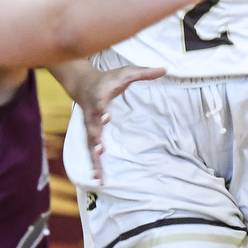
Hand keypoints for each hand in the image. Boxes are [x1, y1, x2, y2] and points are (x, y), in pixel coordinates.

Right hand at [67, 63, 164, 181]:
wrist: (83, 84)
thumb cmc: (108, 79)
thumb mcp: (126, 72)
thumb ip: (144, 72)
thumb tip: (164, 69)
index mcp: (100, 97)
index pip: (100, 104)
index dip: (102, 110)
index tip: (107, 118)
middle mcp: (92, 114)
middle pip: (93, 128)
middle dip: (95, 139)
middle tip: (100, 150)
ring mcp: (90, 125)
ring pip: (90, 144)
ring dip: (94, 160)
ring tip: (99, 175)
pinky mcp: (90, 134)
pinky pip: (91, 150)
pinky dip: (94, 164)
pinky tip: (98, 178)